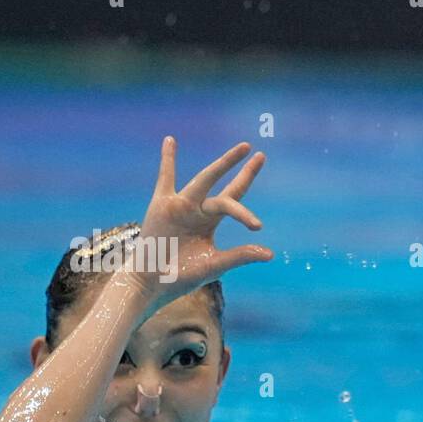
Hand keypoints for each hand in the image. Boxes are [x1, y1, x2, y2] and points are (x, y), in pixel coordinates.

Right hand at [134, 137, 273, 309]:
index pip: (235, 202)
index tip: (258, 226)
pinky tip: (171, 140)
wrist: (152, 281)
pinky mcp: (162, 205)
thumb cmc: (182, 274)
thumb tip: (270, 254)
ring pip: (205, 180)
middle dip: (244, 173)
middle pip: (226, 188)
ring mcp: (181, 205)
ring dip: (223, 165)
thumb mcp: (215, 265)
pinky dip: (167, 160)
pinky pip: (165, 178)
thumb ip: (240, 256)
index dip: (248, 210)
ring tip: (243, 148)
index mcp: (211, 220)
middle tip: (261, 156)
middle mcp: (199, 209)